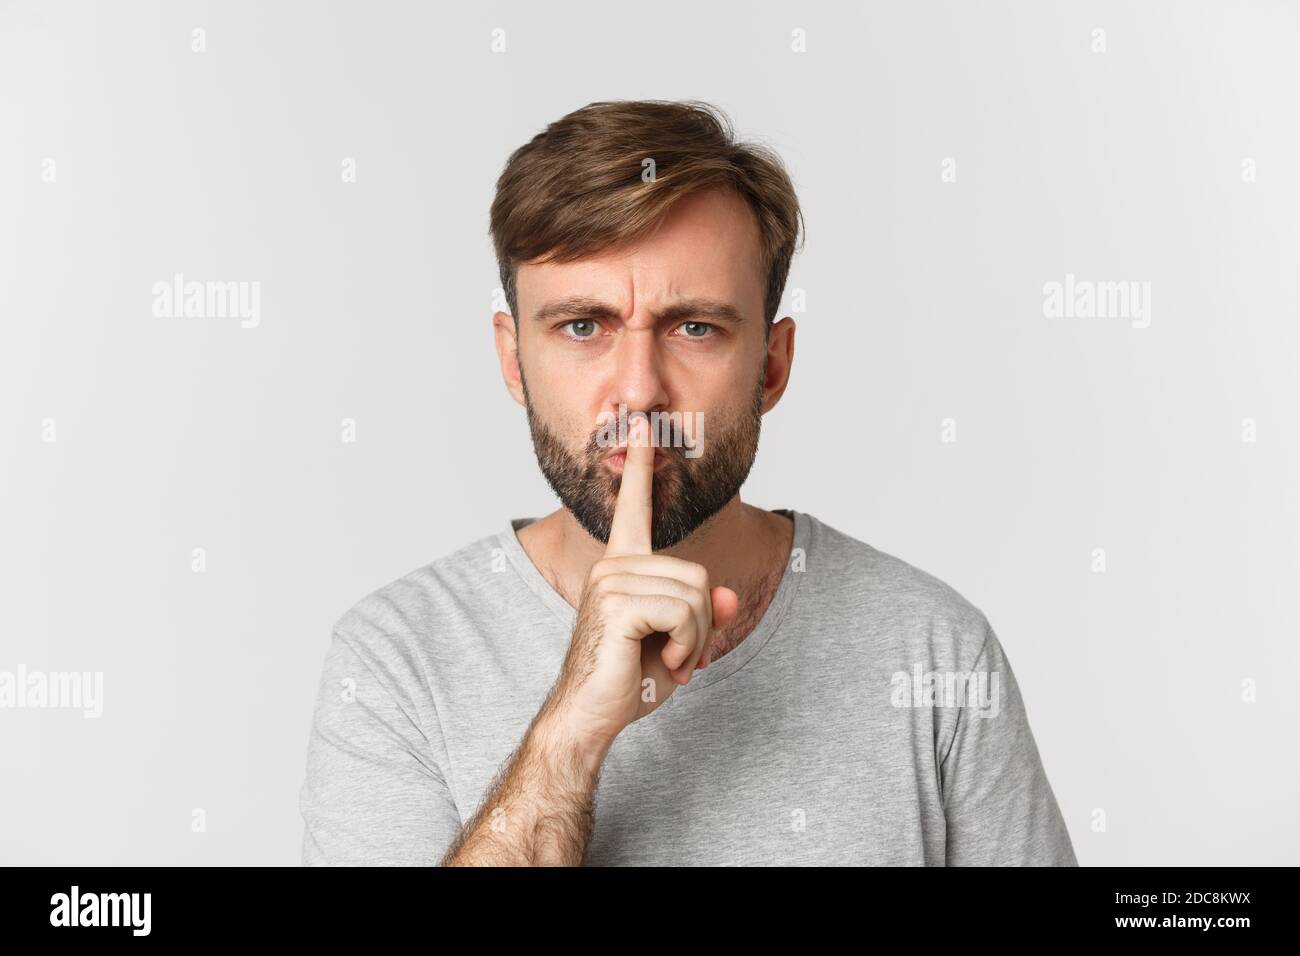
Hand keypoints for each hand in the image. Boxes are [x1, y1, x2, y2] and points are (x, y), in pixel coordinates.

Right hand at [547, 413, 738, 748]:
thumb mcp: (678, 643)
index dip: (641, 467)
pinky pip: (683, 612)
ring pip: (694, 594)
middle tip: (678, 655)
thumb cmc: (626, 680)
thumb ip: (704, 615)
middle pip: (697, 573)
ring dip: (695, 639)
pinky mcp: (616, 605)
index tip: (644, 425)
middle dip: (702, 623)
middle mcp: (613, 566)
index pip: (633, 507)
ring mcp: (611, 582)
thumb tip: (730, 596)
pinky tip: (665, 662)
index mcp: (622, 566)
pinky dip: (688, 646)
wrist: (591, 716)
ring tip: (669, 660)